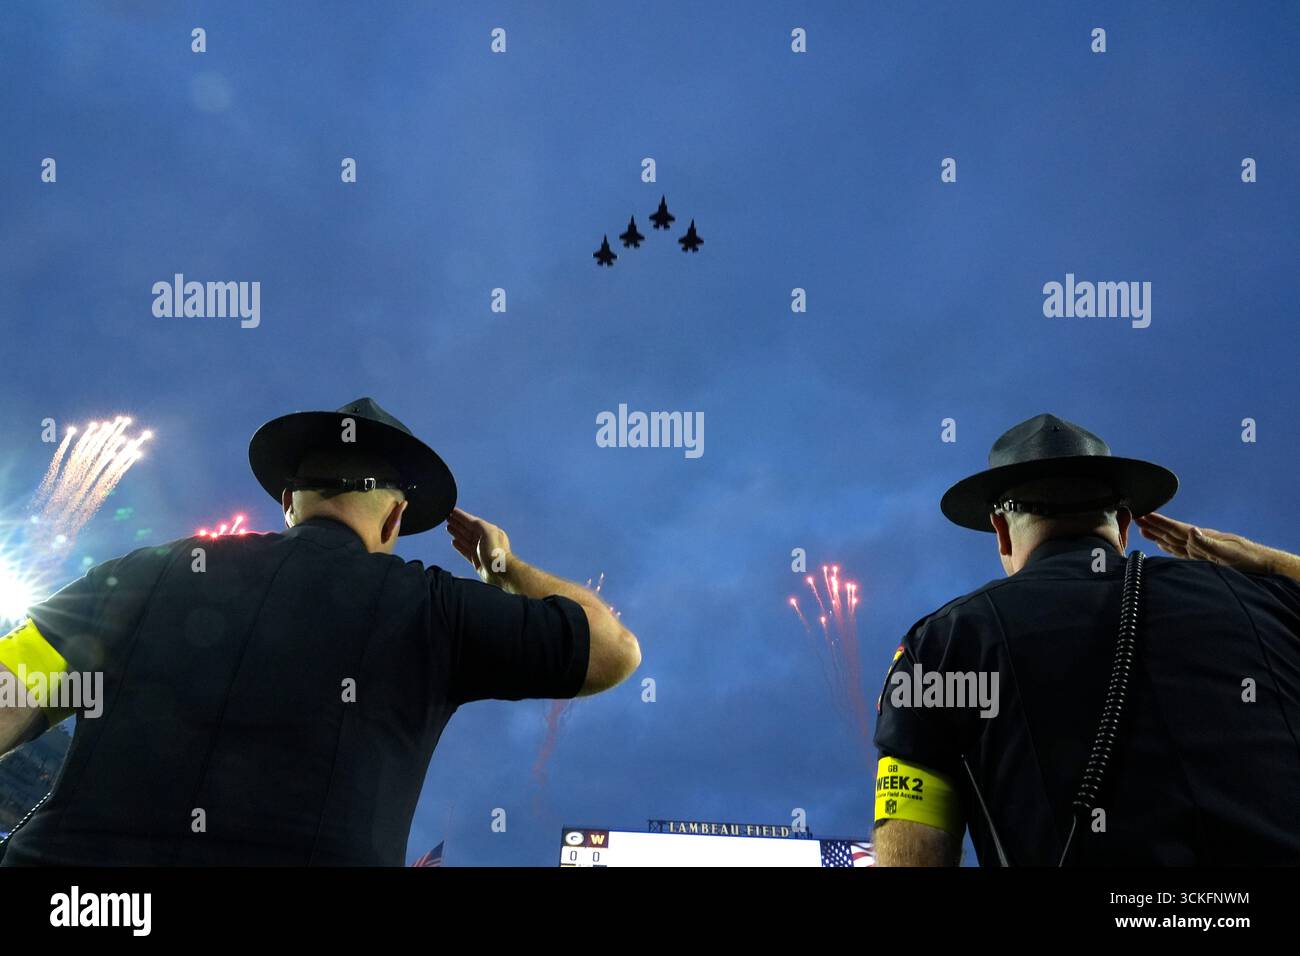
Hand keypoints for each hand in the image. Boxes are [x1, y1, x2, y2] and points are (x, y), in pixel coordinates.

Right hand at [446, 508, 512, 583]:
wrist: (500, 572)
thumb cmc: (495, 552)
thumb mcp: (488, 533)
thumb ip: (479, 525)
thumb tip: (470, 521)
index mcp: (488, 531)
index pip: (471, 521)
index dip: (460, 516)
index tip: (450, 510)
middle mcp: (484, 539)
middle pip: (467, 528)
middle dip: (457, 523)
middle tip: (446, 517)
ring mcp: (480, 550)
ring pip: (465, 538)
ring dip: (457, 532)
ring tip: (448, 527)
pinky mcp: (477, 560)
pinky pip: (465, 550)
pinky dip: (459, 546)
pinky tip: (453, 542)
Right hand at [1135, 512, 1275, 574]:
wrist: (1261, 565)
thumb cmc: (1248, 559)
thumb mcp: (1229, 553)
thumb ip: (1209, 543)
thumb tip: (1191, 530)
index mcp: (1202, 538)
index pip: (1176, 529)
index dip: (1159, 522)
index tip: (1144, 514)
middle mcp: (1198, 541)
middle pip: (1170, 532)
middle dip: (1153, 524)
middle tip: (1135, 516)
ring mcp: (1198, 549)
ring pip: (1172, 540)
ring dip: (1157, 533)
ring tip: (1142, 527)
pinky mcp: (1200, 558)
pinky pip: (1178, 550)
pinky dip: (1167, 545)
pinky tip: (1161, 543)